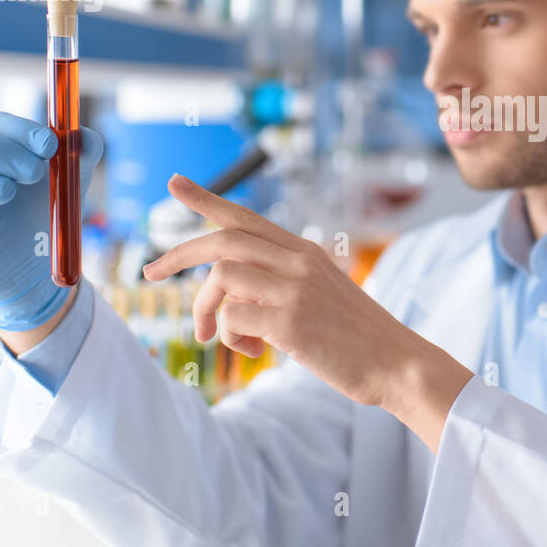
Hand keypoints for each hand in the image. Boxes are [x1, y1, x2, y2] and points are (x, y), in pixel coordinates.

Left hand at [142, 174, 472, 444]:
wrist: (397, 363)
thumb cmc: (356, 337)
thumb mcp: (321, 293)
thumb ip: (280, 283)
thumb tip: (229, 296)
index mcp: (305, 251)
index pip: (245, 217)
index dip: (205, 200)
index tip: (174, 183)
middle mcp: (298, 262)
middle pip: (222, 241)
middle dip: (177, 255)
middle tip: (149, 273)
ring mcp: (295, 290)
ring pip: (222, 278)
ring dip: (206, 310)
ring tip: (216, 338)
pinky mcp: (290, 323)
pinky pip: (232, 319)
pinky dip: (229, 337)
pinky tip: (252, 352)